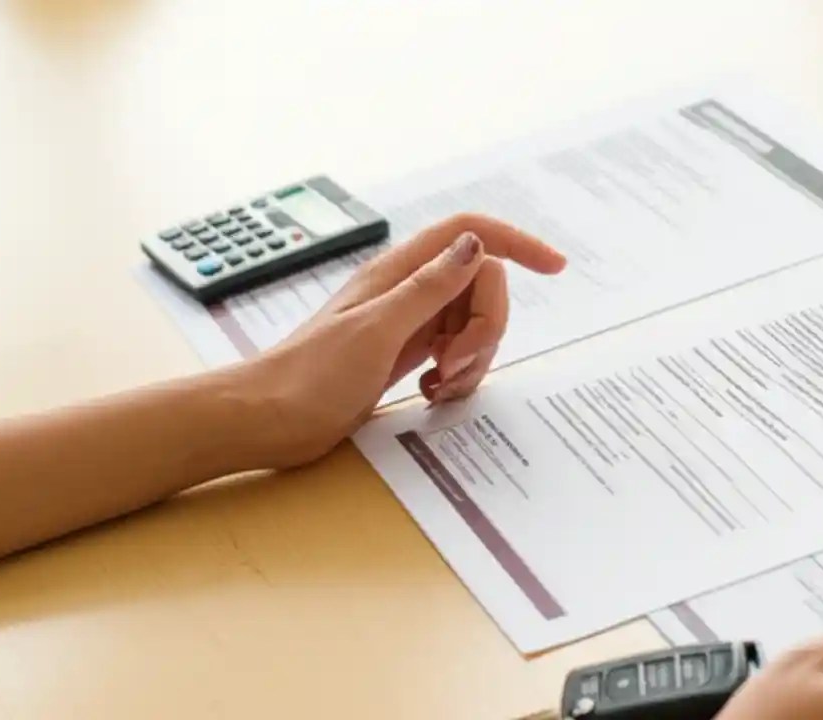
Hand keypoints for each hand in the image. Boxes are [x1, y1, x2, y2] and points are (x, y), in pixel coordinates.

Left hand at [231, 213, 565, 468]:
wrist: (267, 420)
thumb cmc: (309, 375)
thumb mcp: (376, 331)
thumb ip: (429, 288)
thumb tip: (475, 245)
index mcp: (399, 272)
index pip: (471, 233)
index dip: (516, 242)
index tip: (555, 268)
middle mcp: (409, 291)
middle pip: (482, 287)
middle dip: (487, 328)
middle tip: (453, 365)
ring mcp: (409, 324)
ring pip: (473, 325)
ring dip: (472, 359)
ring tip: (437, 386)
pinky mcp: (407, 355)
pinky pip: (456, 355)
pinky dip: (457, 376)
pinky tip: (430, 394)